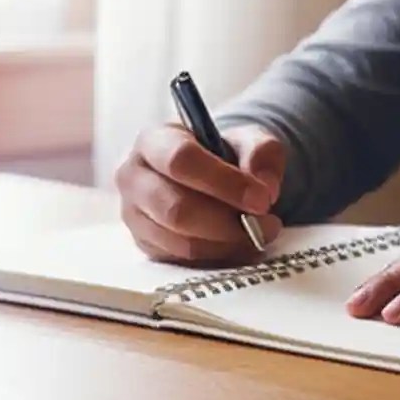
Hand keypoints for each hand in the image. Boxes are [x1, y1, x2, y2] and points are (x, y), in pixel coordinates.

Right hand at [115, 124, 285, 264]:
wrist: (201, 177)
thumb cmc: (221, 155)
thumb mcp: (248, 140)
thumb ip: (262, 153)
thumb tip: (265, 188)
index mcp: (154, 141)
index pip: (180, 161)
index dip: (224, 182)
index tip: (262, 200)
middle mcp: (133, 177)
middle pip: (176, 209)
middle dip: (227, 222)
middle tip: (266, 223)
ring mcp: (134, 215)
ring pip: (181, 240)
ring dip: (227, 243)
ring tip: (257, 233)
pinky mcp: (144, 243)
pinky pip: (183, 259)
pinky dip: (217, 255)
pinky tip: (237, 242)